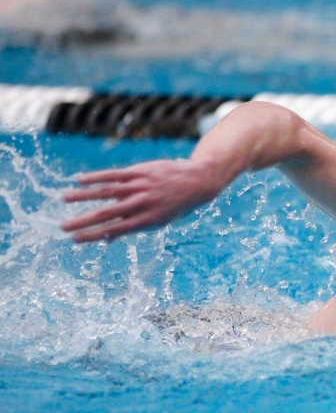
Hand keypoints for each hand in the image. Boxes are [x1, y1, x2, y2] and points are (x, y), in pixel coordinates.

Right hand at [62, 158, 224, 241]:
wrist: (196, 182)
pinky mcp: (139, 172)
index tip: (74, 239)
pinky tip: (80, 180)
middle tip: (63, 226)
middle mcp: (142, 204)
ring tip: (64, 198)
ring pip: (107, 192)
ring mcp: (140, 187)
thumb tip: (107, 240)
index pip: (115, 230)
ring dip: (84, 196)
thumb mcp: (158, 221)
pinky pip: (114, 175)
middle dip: (84, 221)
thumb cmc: (174, 205)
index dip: (93, 235)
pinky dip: (96, 177)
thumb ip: (132, 227)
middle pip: (108, 214)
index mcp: (147, 221)